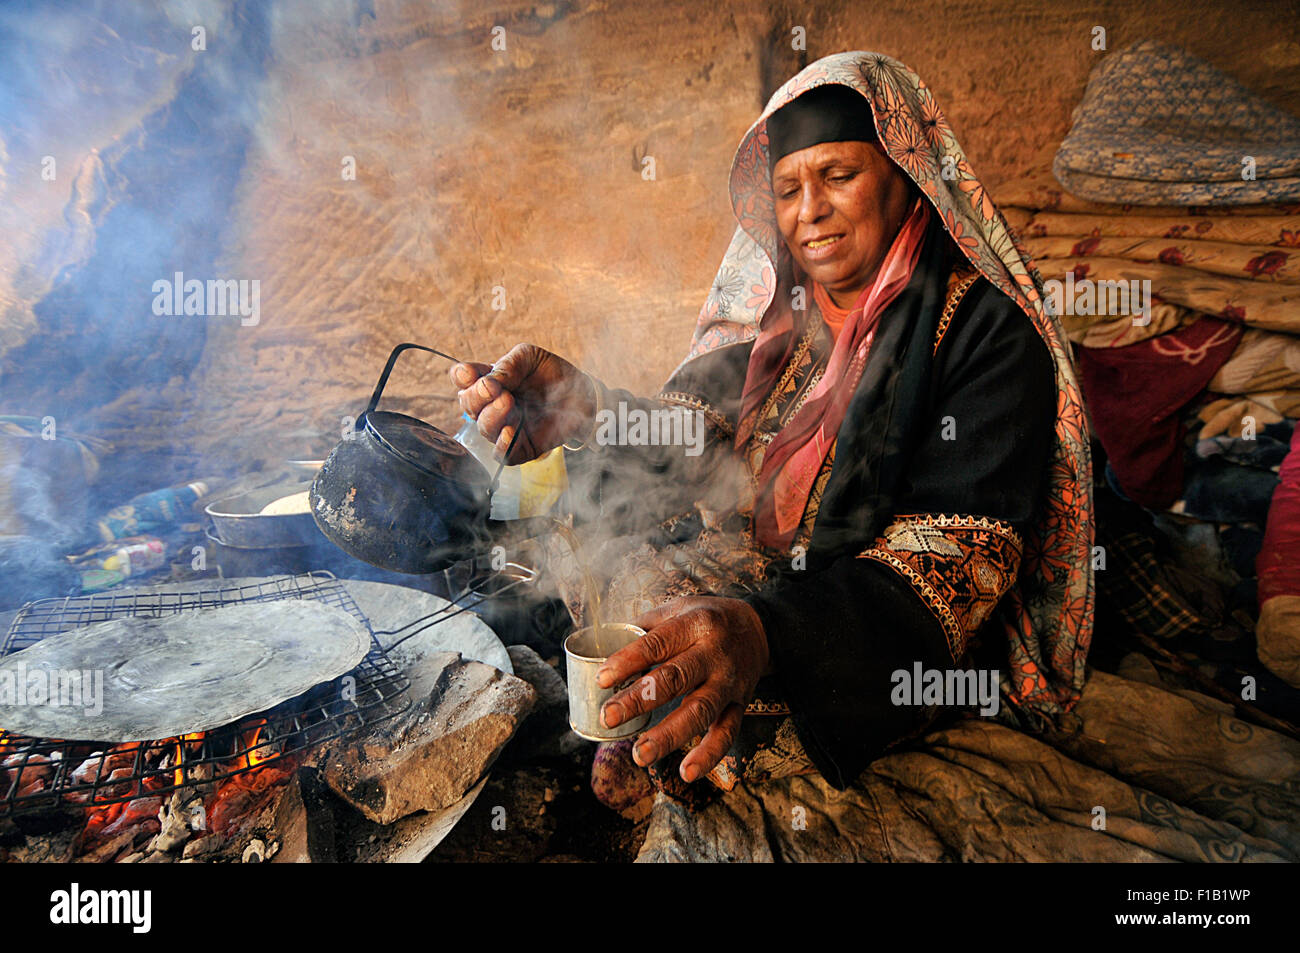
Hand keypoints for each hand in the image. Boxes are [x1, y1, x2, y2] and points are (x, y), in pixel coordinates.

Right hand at [450, 343, 596, 464]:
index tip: (470, 374)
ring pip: (483, 428)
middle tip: (496, 390)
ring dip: (492, 416)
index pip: (463, 380)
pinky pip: (501, 454)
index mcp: (489, 380)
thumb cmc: (553, 373)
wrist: (582, 395)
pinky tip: (510, 431)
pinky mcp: (520, 447)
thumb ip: (506, 365)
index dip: (462, 377)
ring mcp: (503, 426)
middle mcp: (491, 405)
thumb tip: (486, 382)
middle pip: (467, 404)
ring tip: (509, 403)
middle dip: (477, 397)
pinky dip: (502, 444)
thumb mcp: (529, 357)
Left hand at [597, 595, 768, 782]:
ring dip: (669, 735)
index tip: (602, 680)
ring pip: (699, 710)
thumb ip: (645, 628)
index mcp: (695, 624)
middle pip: (675, 679)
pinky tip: (686, 772)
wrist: (759, 629)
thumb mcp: (679, 609)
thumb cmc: (708, 620)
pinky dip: (709, 755)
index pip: (657, 644)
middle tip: (608, 718)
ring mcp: (728, 682)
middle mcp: (714, 653)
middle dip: (639, 700)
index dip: (628, 661)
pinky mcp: (740, 704)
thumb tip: (601, 648)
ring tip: (640, 754)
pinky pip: (727, 733)